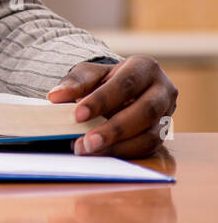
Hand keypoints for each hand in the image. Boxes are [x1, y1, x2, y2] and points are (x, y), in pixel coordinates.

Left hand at [46, 55, 177, 157]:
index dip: (102, 100)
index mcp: (145, 67)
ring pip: (151, 135)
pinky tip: (101, 154)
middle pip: (144, 111)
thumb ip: (74, 83)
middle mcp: (163, 90)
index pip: (125, 84)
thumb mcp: (89, 74)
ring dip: (119, 147)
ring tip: (89, 150)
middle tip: (86, 142)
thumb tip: (55, 96)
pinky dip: (124, 153)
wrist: (121, 89)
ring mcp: (167, 114)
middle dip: (114, 129)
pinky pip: (149, 148)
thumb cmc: (105, 80)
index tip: (77, 115)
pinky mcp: (163, 134)